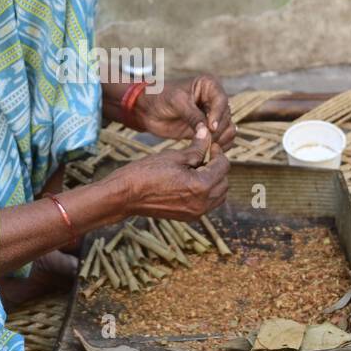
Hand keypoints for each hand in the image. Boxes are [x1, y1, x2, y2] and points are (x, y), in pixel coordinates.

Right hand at [110, 133, 229, 220]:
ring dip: (214, 181)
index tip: (210, 145)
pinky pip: (207, 204)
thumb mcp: (174, 156)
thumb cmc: (147, 173)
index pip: (223, 166)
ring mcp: (195, 213)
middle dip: (218, 167)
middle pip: (224, 182)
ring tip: (198, 169)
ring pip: (218, 195)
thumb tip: (207, 134)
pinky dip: (206, 192)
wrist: (126, 195)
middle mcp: (203, 203)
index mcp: (202, 186)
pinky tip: (191, 181)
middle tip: (205, 155)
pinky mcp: (188, 217)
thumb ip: (196, 148)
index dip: (218, 152)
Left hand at [130, 75, 236, 151]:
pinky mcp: (208, 129)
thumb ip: (193, 115)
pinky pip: (222, 138)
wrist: (147, 110)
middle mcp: (214, 99)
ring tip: (208, 146)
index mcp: (209, 85)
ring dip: (221, 139)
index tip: (210, 128)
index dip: (218, 115)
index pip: (221, 101)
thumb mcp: (177, 103)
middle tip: (206, 141)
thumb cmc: (160, 98)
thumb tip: (208, 130)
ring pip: (228, 128)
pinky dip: (219, 145)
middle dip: (218, 130)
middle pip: (226, 116)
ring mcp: (212, 114)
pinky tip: (209, 150)